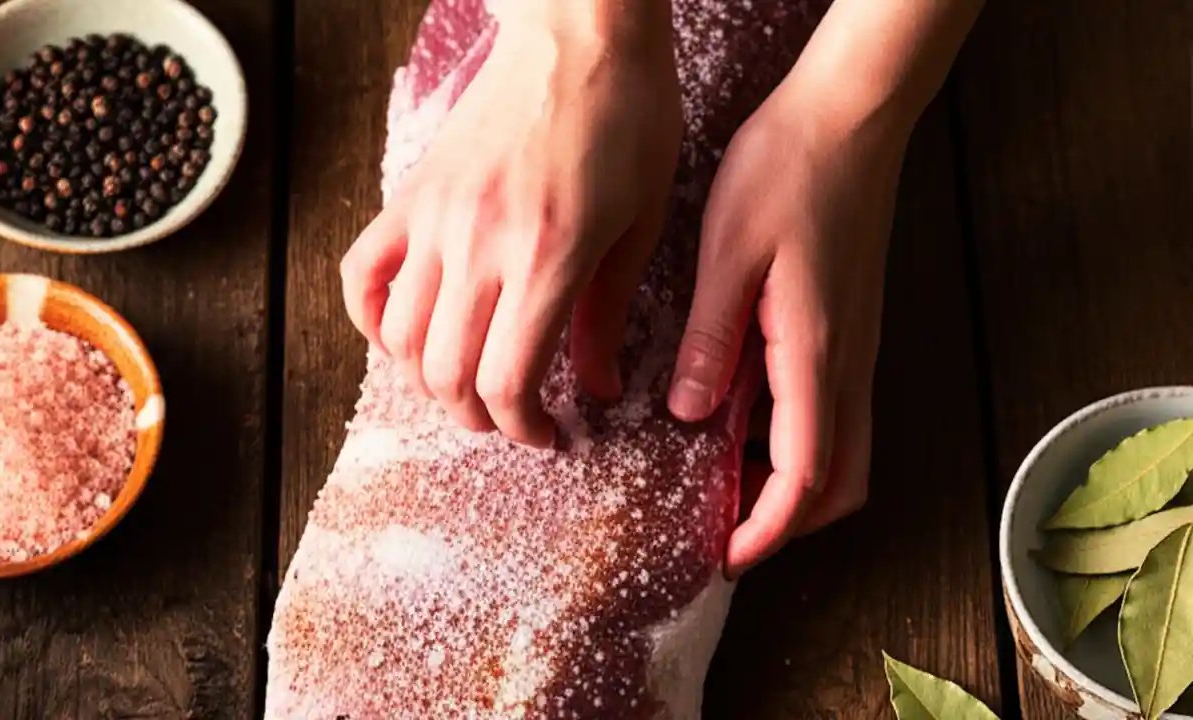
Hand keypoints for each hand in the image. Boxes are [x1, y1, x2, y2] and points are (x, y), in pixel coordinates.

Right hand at [341, 4, 680, 446]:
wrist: (579, 33)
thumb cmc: (628, 117)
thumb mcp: (641, 222)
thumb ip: (609, 313)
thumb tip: (597, 387)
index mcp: (547, 257)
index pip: (506, 381)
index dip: (522, 428)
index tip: (547, 436)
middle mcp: (480, 246)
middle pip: (446, 373)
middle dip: (477, 416)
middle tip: (509, 418)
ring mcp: (435, 220)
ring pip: (400, 338)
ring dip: (428, 380)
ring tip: (464, 384)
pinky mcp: (411, 196)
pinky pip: (362, 273)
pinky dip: (370, 320)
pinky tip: (401, 336)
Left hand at [667, 76, 912, 576]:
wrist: (849, 118)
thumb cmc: (788, 174)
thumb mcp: (729, 256)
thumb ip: (712, 342)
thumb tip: (689, 414)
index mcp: (816, 355)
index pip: (803, 477)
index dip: (766, 528)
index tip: (723, 554)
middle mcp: (848, 363)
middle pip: (841, 481)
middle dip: (788, 521)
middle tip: (725, 527)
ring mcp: (856, 346)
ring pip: (842, 449)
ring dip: (791, 480)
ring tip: (722, 478)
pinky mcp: (850, 327)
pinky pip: (832, 409)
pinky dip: (793, 436)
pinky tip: (737, 411)